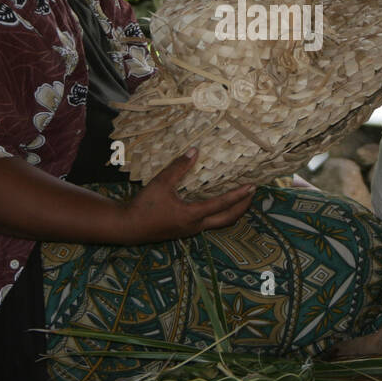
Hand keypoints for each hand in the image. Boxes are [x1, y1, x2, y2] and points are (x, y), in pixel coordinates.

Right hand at [124, 149, 255, 241]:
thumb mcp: (160, 183)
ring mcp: (191, 230)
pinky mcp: (186, 230)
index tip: (252, 186)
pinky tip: (219, 203)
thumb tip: (194, 150)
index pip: (222, 204)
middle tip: (252, 193)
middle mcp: (196, 225)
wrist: (128, 227)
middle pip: (228, 219)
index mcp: (192, 215)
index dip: (238, 195)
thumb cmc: (144, 206)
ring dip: (233, 211)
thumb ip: (178, 167)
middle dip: (243, 206)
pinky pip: (210, 222)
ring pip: (220, 223)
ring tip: (241, 198)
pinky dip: (220, 213)